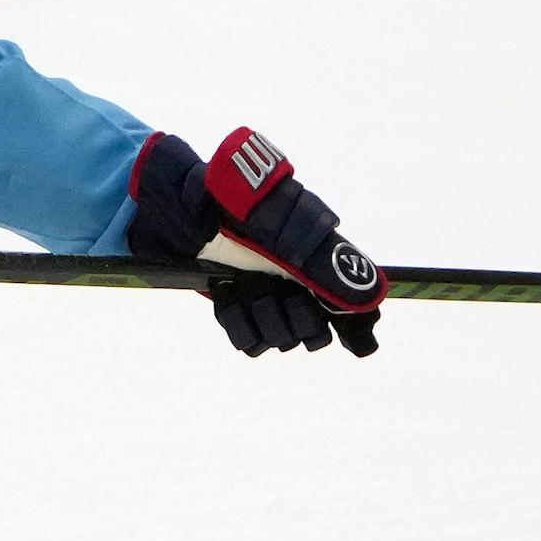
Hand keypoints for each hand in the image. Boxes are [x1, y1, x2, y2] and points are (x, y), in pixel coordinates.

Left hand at [126, 128, 385, 357]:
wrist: (173, 205)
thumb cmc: (226, 199)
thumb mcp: (276, 222)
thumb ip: (321, 258)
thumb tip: (367, 295)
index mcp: (321, 255)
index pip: (354, 304)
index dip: (352, 323)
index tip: (338, 326)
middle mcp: (301, 281)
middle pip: (316, 331)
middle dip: (288, 314)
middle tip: (262, 284)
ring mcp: (272, 296)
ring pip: (283, 339)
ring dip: (258, 313)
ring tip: (239, 282)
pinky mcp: (243, 310)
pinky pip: (250, 342)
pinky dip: (237, 320)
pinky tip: (226, 294)